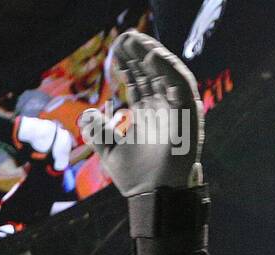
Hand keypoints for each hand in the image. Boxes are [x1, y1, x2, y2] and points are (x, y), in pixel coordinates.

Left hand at [81, 30, 202, 195]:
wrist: (153, 195)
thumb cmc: (135, 177)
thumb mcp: (109, 151)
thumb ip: (97, 131)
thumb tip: (87, 112)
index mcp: (148, 112)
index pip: (139, 81)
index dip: (129, 65)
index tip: (116, 50)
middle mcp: (163, 107)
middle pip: (152, 72)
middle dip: (139, 54)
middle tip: (124, 37)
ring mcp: (176, 109)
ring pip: (167, 72)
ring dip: (152, 55)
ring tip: (137, 41)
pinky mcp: (187, 113)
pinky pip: (179, 84)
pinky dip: (166, 69)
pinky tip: (151, 57)